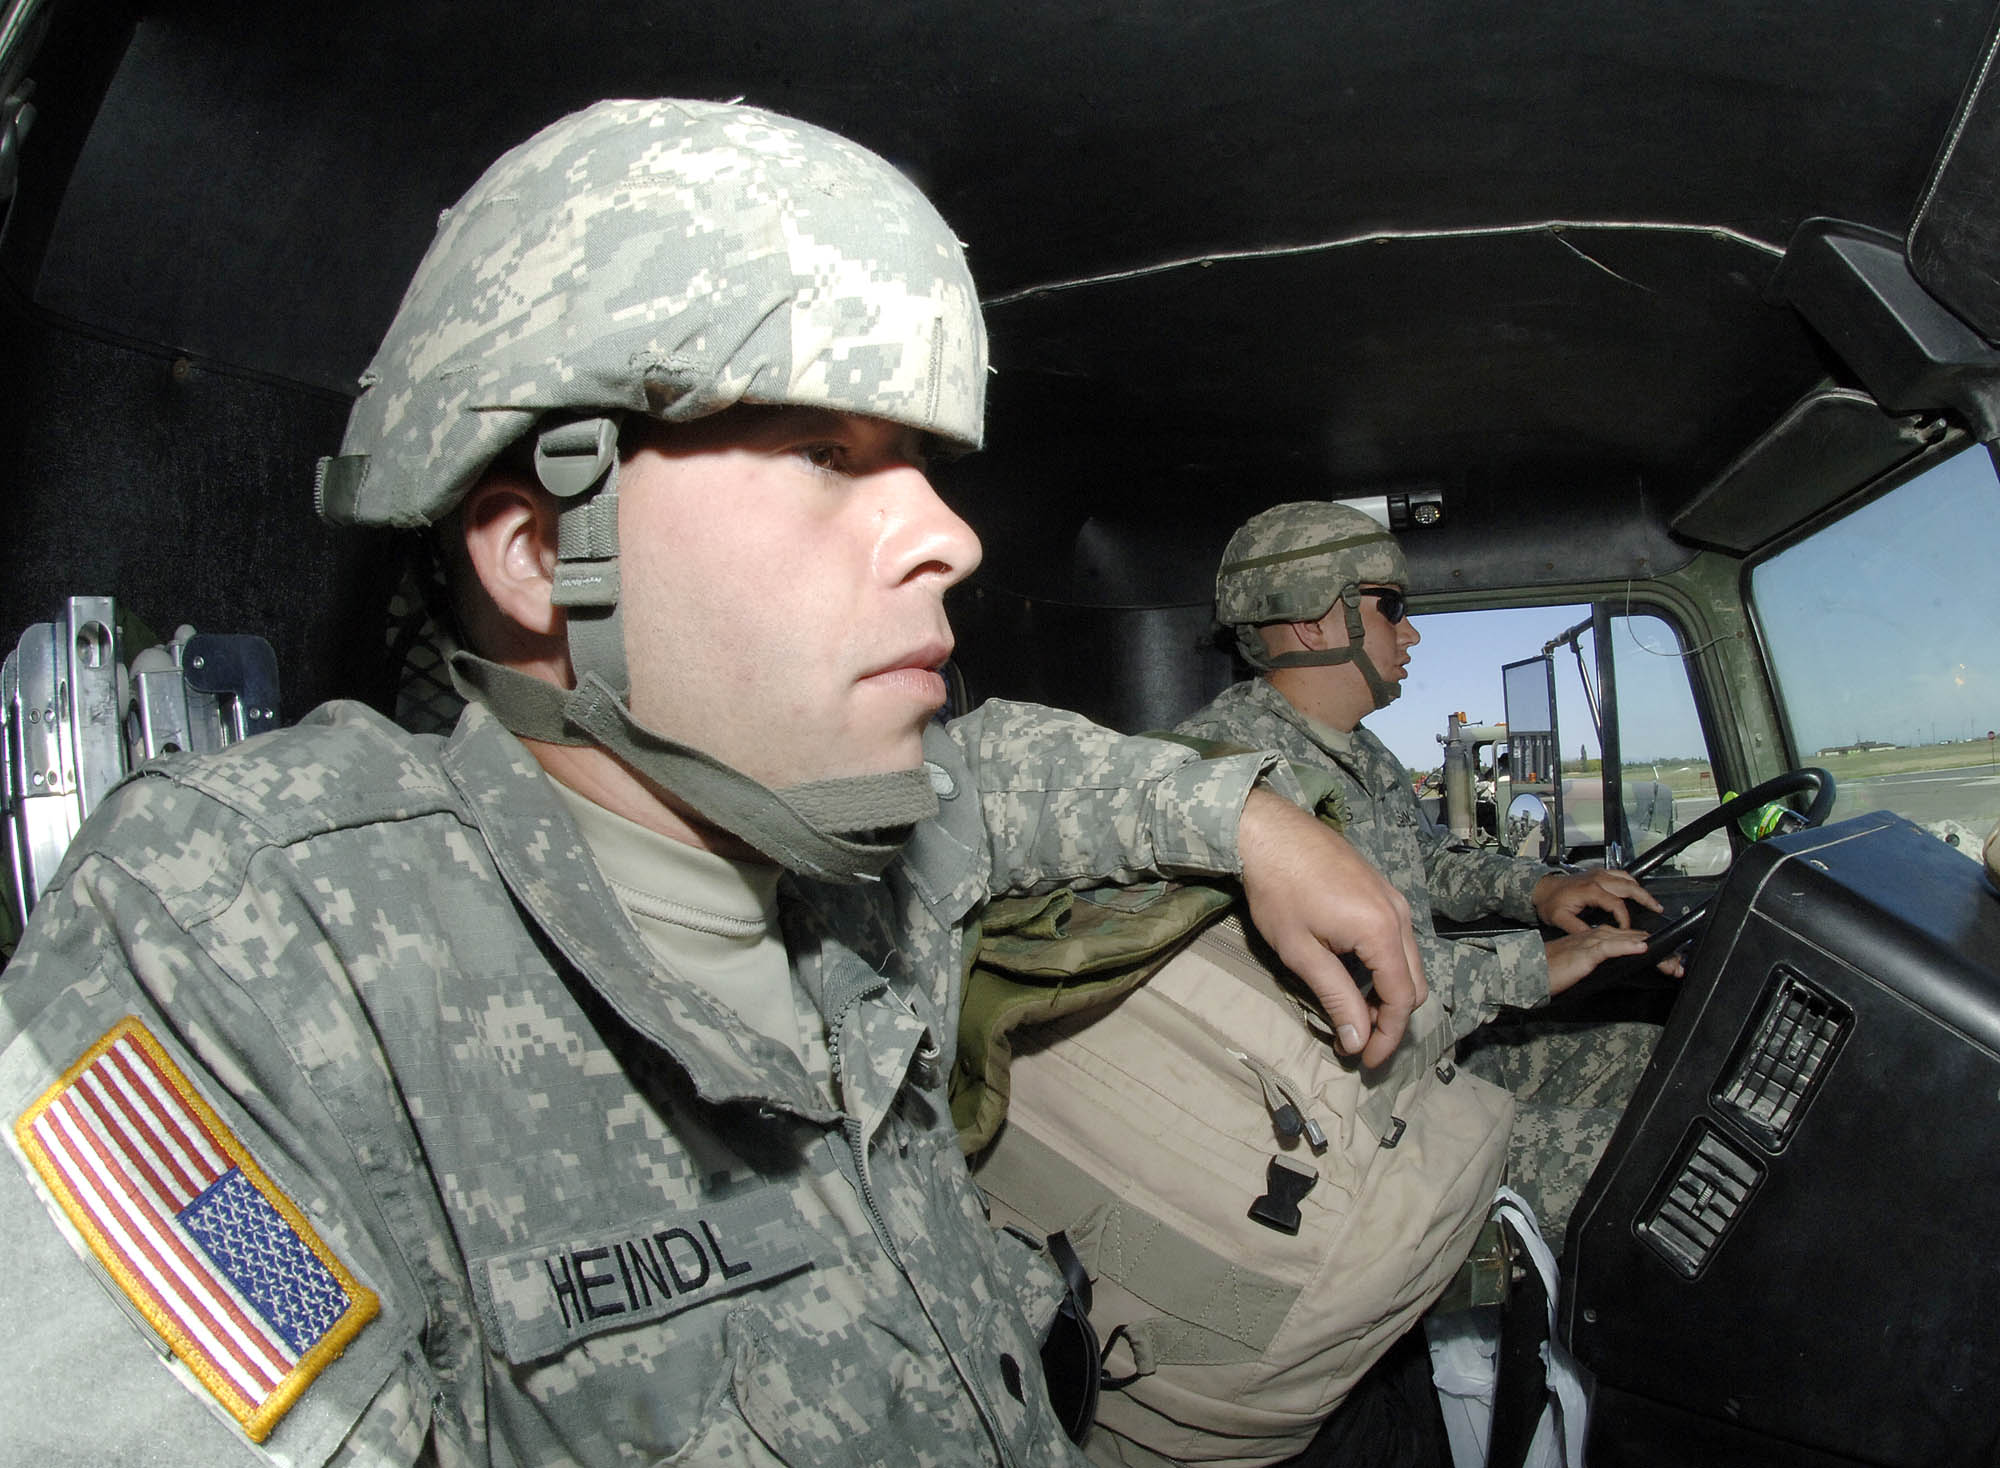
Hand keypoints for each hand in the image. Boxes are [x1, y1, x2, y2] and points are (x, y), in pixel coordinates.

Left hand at [1237, 789, 1426, 1066]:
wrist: (1266, 829)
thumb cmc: (1277, 890)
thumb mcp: (1302, 952)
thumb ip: (1336, 996)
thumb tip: (1357, 1040)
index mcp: (1382, 932)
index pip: (1401, 1000)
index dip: (1388, 1037)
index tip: (1365, 1060)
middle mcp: (1399, 914)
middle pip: (1413, 983)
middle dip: (1391, 1018)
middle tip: (1358, 1039)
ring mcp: (1393, 897)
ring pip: (1408, 960)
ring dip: (1388, 992)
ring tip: (1354, 1012)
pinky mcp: (1380, 888)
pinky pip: (1396, 937)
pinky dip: (1383, 965)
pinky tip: (1353, 973)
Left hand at [1531, 867, 1662, 932]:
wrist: (1541, 888)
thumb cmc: (1549, 903)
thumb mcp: (1560, 919)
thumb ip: (1578, 929)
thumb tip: (1596, 938)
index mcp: (1590, 890)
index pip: (1616, 905)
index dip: (1624, 919)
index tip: (1627, 931)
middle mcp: (1598, 879)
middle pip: (1629, 886)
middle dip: (1645, 898)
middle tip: (1658, 909)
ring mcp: (1599, 873)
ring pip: (1627, 878)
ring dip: (1641, 889)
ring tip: (1652, 902)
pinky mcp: (1598, 873)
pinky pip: (1620, 874)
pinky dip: (1632, 882)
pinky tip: (1637, 891)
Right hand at [1544, 925, 1685, 993]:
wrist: (1526, 970)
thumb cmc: (1547, 972)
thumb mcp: (1577, 969)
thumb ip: (1594, 966)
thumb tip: (1611, 973)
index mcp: (1592, 939)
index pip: (1627, 940)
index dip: (1648, 949)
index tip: (1668, 962)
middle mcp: (1594, 936)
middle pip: (1633, 939)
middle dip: (1658, 952)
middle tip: (1679, 964)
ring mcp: (1589, 942)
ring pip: (1626, 941)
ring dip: (1651, 950)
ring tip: (1673, 961)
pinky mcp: (1584, 952)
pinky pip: (1609, 947)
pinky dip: (1627, 946)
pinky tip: (1642, 948)